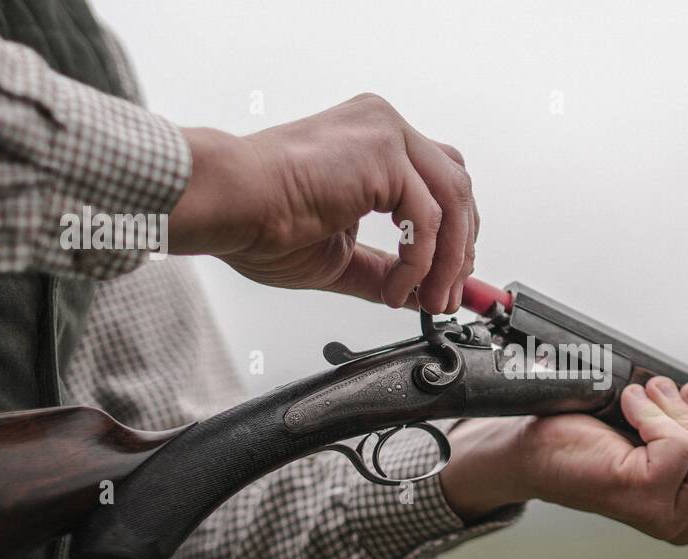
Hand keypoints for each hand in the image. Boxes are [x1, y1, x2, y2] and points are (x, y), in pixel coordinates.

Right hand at [171, 94, 477, 312]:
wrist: (227, 205)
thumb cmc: (259, 221)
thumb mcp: (340, 254)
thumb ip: (383, 269)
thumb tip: (417, 294)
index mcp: (372, 141)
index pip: (440, 181)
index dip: (453, 235)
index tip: (449, 281)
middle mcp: (384, 127)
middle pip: (457, 188)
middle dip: (460, 251)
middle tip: (448, 298)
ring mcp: (387, 134)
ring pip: (453, 202)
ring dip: (448, 262)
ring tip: (430, 302)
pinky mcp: (385, 153)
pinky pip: (427, 218)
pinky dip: (420, 263)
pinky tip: (397, 290)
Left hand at [441, 378, 687, 542]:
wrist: (535, 448)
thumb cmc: (596, 437)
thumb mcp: (664, 437)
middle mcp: (686, 526)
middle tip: (678, 392)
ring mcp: (665, 516)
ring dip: (684, 412)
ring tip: (652, 395)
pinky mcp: (641, 494)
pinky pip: (680, 444)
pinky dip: (657, 413)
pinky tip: (631, 406)